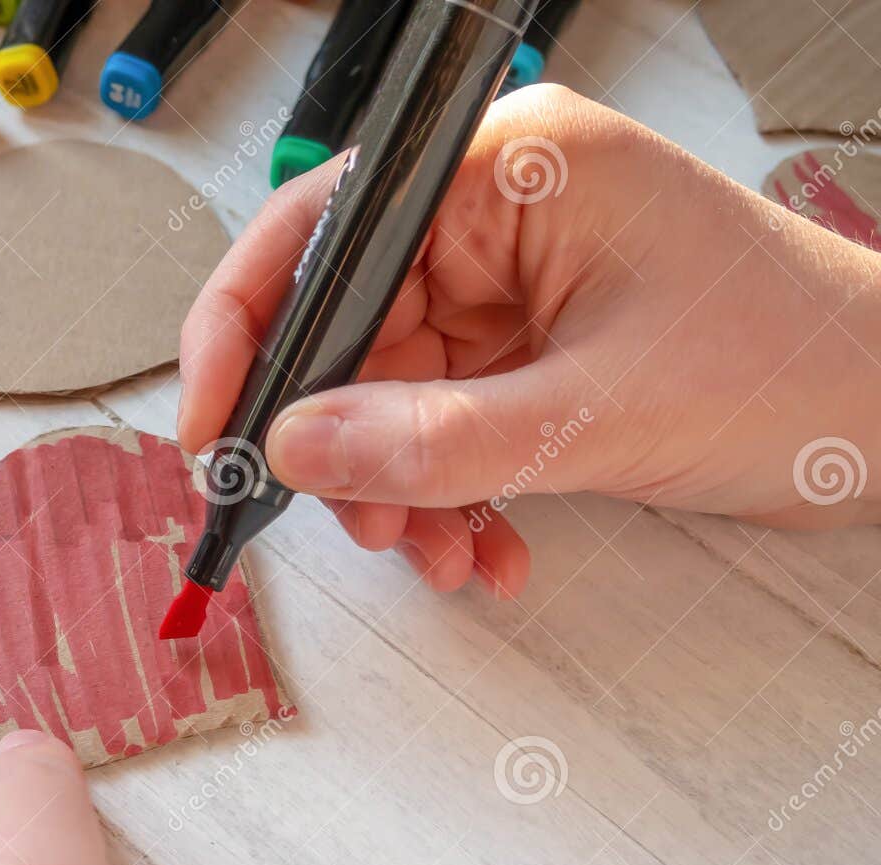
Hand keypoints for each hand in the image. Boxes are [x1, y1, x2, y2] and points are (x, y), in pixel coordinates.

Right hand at [179, 86, 880, 597]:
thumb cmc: (793, 363)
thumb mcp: (597, 414)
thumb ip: (431, 439)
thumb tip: (295, 449)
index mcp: (504, 172)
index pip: (320, 234)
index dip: (244, 334)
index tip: (213, 432)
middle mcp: (491, 216)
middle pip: (341, 329)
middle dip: (341, 447)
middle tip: (358, 527)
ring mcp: (505, 282)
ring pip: (382, 394)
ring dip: (398, 491)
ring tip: (445, 552)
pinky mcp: (521, 344)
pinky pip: (435, 424)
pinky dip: (445, 495)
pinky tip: (484, 545)